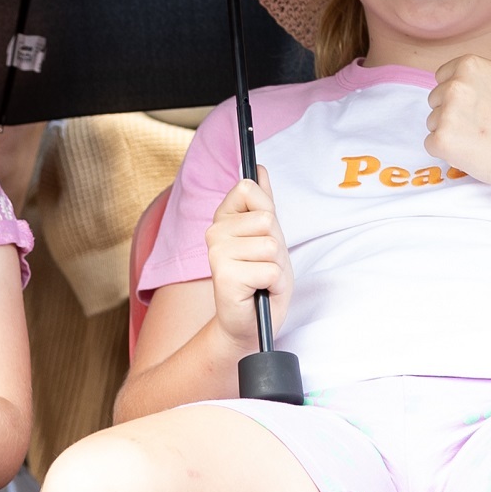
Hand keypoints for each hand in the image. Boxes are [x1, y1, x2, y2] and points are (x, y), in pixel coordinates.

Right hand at [204, 171, 293, 352]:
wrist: (251, 323)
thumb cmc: (261, 280)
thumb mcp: (269, 236)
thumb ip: (263, 202)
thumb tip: (259, 168)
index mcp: (223, 217)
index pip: (249, 188)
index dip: (267, 214)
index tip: (261, 235)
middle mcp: (214, 232)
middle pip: (266, 219)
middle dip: (276, 246)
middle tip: (264, 265)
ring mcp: (216, 253)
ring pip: (270, 245)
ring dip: (276, 267)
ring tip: (262, 279)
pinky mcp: (224, 276)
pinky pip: (269, 270)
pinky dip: (273, 284)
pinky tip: (259, 292)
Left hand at [423, 11, 490, 189]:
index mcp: (467, 65)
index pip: (443, 78)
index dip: (463, 95)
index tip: (483, 105)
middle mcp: (453, 85)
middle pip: (436, 99)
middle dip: (454, 112)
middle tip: (483, 122)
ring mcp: (445, 113)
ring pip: (432, 121)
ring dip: (450, 131)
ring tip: (478, 136)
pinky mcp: (441, 140)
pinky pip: (431, 143)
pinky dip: (447, 150)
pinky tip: (471, 149)